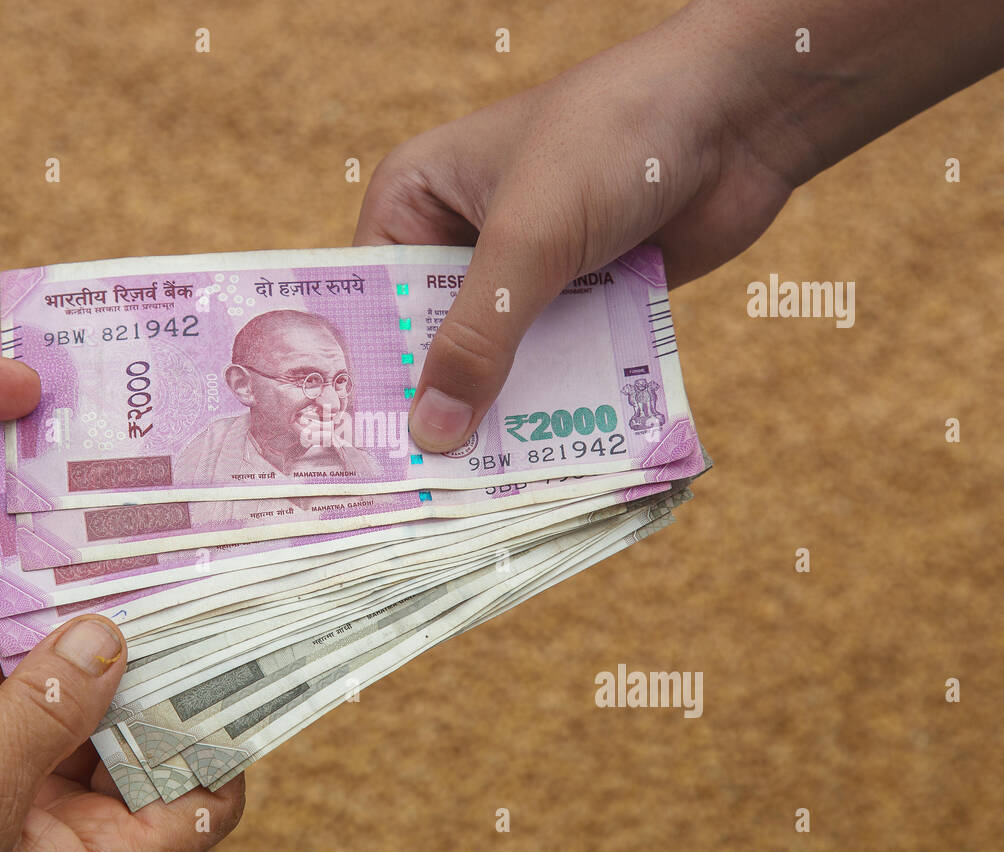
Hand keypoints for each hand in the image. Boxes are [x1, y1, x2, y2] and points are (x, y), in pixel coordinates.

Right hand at [0, 614, 245, 851]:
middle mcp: (75, 834)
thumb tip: (108, 641)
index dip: (210, 736)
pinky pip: (2, 720)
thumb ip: (38, 715)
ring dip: (41, 665)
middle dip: (118, 673)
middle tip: (116, 602)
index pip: (197, 801)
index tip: (207, 658)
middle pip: (131, 740)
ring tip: (28, 609)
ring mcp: (27, 807)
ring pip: (63, 719)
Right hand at [355, 6, 793, 451]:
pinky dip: (557, 398)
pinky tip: (548, 458)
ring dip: (501, 411)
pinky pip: (556, 360)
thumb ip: (477, 339)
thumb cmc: (610, 141)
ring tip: (482, 489)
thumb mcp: (528, 241)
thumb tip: (431, 435)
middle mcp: (462, 236)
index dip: (370, 369)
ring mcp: (526, 269)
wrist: (739, 112)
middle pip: (432, 339)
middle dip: (438, 401)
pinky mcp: (584, 295)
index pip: (372, 298)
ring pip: (497, 359)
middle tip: (423, 486)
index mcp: (418, 198)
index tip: (363, 447)